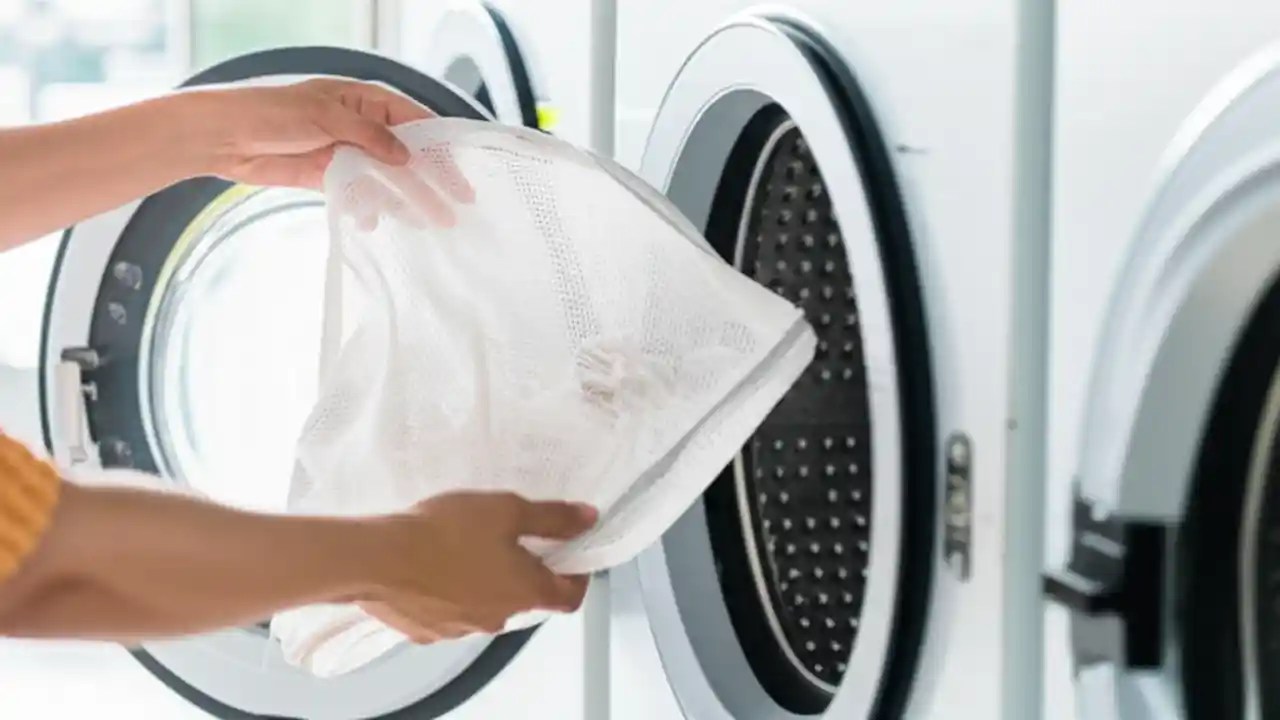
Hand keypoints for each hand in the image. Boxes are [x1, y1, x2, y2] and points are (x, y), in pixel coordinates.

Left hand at [184, 78, 473, 225]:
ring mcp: (347, 153)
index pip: (416, 122)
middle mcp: (362, 127)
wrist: (226, 137)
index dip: (440, 147)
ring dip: (404, 200)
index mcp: (367, 102)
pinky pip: (360, 193)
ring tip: (426, 223)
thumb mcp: (327, 117)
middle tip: (453, 208)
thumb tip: (406, 157)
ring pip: (386, 178)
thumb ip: (370, 137)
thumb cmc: (274, 113)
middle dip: (429, 181)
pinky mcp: (330, 176)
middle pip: (407, 156)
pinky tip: (378, 222)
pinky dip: (370, 207)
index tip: (460, 173)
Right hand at [361, 491, 596, 642]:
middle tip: (508, 537)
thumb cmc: (448, 531)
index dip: (578, 576)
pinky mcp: (428, 631)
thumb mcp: (508, 510)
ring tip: (463, 547)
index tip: (573, 555)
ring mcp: (462, 629)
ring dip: (484, 581)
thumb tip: (588, 518)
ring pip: (485, 604)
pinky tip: (433, 567)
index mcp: (525, 591)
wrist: (379, 558)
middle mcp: (499, 618)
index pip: (570, 597)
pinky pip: (450, 611)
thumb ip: (552, 516)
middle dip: (523, 570)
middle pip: (525, 597)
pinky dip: (450, 592)